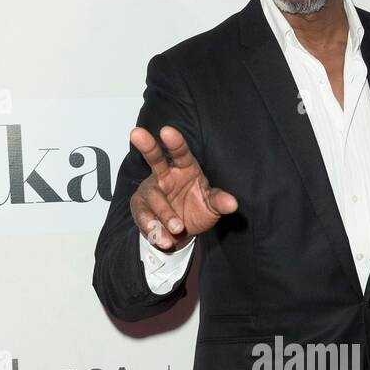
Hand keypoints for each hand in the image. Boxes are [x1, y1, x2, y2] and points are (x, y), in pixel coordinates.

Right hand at [129, 125, 237, 250]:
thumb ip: (219, 202)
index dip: (175, 142)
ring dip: (164, 213)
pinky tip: (163, 239)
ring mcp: (151, 191)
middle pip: (155, 159)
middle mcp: (165, 175)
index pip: (181, 153)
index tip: (166, 131)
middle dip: (147, 146)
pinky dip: (153, 229)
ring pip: (154, 196)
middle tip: (136, 133)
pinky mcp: (140, 208)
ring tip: (178, 228)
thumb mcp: (211, 207)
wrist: (180, 234)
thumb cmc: (196, 209)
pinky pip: (144, 216)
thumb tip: (232, 203)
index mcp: (185, 168)